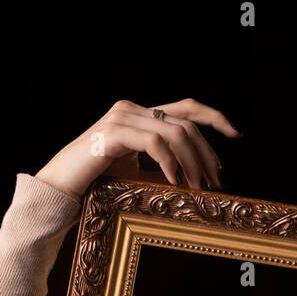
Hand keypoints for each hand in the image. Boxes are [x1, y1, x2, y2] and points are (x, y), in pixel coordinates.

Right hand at [34, 97, 240, 198]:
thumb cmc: (96, 182)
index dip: (214, 117)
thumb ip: (162, 165)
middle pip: (186, 122)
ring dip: (192, 162)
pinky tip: (175, 182)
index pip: (186, 107)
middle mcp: (132, 108)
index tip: (236, 134)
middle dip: (207, 153)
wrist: (60, 186)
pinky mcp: (113, 133)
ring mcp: (122, 117)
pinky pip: (154, 142)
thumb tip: (197, 179)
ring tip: (198, 188)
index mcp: (140, 114)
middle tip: (216, 181)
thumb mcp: (136, 171)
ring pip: (175, 131)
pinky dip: (169, 163)